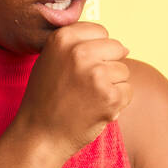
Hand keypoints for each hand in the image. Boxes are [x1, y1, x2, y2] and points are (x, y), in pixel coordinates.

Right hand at [14, 21, 131, 163]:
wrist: (39, 135)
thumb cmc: (45, 99)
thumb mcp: (51, 60)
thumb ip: (78, 45)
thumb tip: (124, 47)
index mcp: (63, 39)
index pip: (100, 31)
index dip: (96, 51)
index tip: (81, 68)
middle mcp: (80, 52)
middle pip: (116, 48)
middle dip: (107, 66)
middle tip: (85, 86)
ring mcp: (96, 74)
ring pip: (124, 71)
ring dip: (112, 86)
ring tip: (88, 99)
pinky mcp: (110, 96)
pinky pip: (128, 91)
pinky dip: (117, 104)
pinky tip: (95, 110)